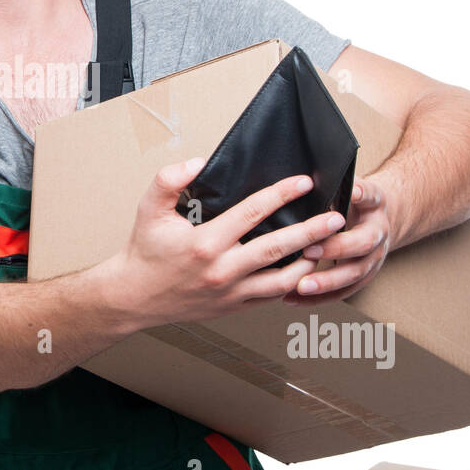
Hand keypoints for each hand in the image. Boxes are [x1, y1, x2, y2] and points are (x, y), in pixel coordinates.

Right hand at [113, 158, 343, 329]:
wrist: (133, 296)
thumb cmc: (144, 251)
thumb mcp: (148, 208)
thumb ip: (169, 180)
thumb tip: (198, 162)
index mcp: (205, 243)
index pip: (253, 213)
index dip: (281, 194)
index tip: (303, 182)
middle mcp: (223, 270)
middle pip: (279, 247)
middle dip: (312, 230)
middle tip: (336, 217)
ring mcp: (231, 293)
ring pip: (282, 279)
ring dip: (308, 261)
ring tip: (326, 246)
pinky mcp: (233, 307)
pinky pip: (270, 296)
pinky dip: (290, 284)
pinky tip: (302, 270)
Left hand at [282, 175, 393, 306]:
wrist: (378, 219)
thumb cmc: (351, 199)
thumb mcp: (347, 185)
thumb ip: (332, 185)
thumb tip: (302, 182)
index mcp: (374, 202)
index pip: (369, 195)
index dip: (359, 194)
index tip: (349, 193)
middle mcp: (378, 231)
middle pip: (362, 243)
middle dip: (335, 248)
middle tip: (308, 250)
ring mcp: (375, 257)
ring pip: (354, 273)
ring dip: (327, 281)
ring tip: (302, 285)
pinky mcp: (365, 276)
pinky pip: (343, 292)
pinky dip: (319, 298)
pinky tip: (294, 298)